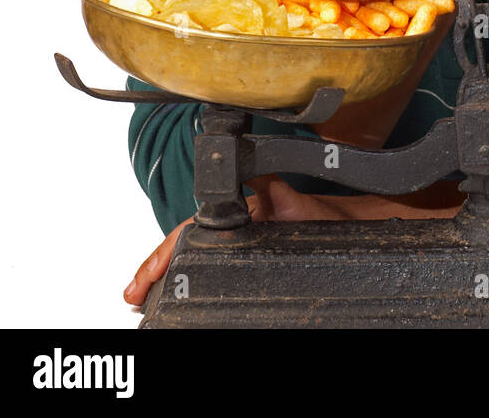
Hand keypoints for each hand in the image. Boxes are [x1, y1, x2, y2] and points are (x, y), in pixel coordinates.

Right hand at [122, 175, 353, 307]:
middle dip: (156, 267)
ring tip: (142, 295)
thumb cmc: (335, 218)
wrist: (355, 228)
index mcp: (250, 210)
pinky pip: (210, 262)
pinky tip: (169, 290)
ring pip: (194, 254)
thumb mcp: (314, 211)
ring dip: (166, 273)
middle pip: (187, 243)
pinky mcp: (248, 253)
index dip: (167, 251)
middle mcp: (241, 224)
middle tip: (133, 294)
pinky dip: (185, 275)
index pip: (197, 228)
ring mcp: (243, 239)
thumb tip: (272, 191)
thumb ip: (291, 201)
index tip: (147, 275)